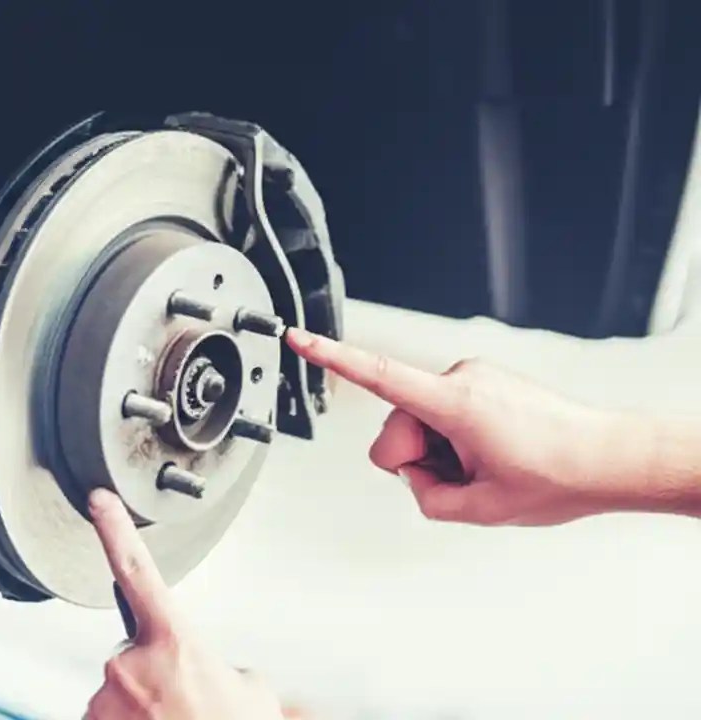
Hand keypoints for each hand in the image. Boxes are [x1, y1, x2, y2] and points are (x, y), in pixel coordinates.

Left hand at [84, 488, 286, 719]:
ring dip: (141, 709)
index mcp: (172, 641)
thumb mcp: (253, 692)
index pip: (136, 570)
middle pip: (131, 653)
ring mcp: (105, 702)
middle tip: (184, 706)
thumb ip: (227, 666)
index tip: (97, 501)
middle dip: (153, 675)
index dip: (115, 529)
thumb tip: (221, 672)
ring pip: (118, 693)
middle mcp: (129, 665)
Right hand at [285, 328, 631, 525]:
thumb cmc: (558, 476)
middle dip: (418, 459)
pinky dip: (458, 440)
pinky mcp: (483, 382)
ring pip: (422, 424)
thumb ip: (427, 495)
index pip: (379, 375)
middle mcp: (460, 379)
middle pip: (398, 428)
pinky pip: (446, 415)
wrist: (611, 458)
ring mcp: (473, 377)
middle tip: (464, 477)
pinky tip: (494, 452)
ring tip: (488, 465)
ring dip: (442, 452)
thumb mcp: (481, 509)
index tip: (297, 338)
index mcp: (454, 403)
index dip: (332, 358)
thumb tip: (414, 473)